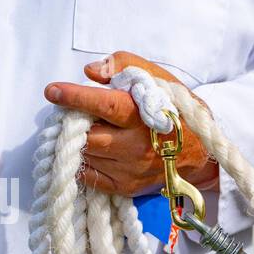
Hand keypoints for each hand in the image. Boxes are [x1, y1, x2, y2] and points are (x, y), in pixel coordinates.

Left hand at [44, 51, 218, 196]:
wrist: (201, 152)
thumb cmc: (175, 110)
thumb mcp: (157, 79)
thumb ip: (124, 66)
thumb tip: (91, 72)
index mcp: (142, 117)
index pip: (102, 105)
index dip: (74, 97)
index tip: (52, 90)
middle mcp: (136, 147)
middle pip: (87, 136)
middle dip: (73, 124)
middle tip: (70, 114)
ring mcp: (130, 170)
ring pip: (86, 156)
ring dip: (77, 143)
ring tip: (81, 131)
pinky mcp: (126, 187)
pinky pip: (91, 177)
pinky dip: (84, 162)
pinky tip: (90, 150)